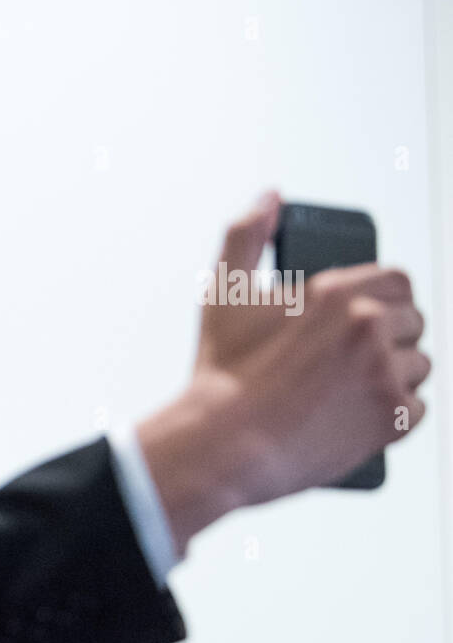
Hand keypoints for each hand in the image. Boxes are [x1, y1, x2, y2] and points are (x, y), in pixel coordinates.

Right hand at [138, 191, 430, 553]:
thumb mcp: (224, 295)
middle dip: (386, 339)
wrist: (224, 444)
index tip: (358, 322)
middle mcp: (368, 325)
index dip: (381, 301)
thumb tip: (269, 198)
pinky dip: (392, 415)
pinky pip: (419, 407)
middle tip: (344, 362)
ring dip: (392, 376)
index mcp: (335, 291)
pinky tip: (353, 416)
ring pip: (420, 364)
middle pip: (414, 321)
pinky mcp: (394, 417)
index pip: (398, 280)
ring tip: (346, 391)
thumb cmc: (222, 375)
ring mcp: (385, 372)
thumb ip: (245, 235)